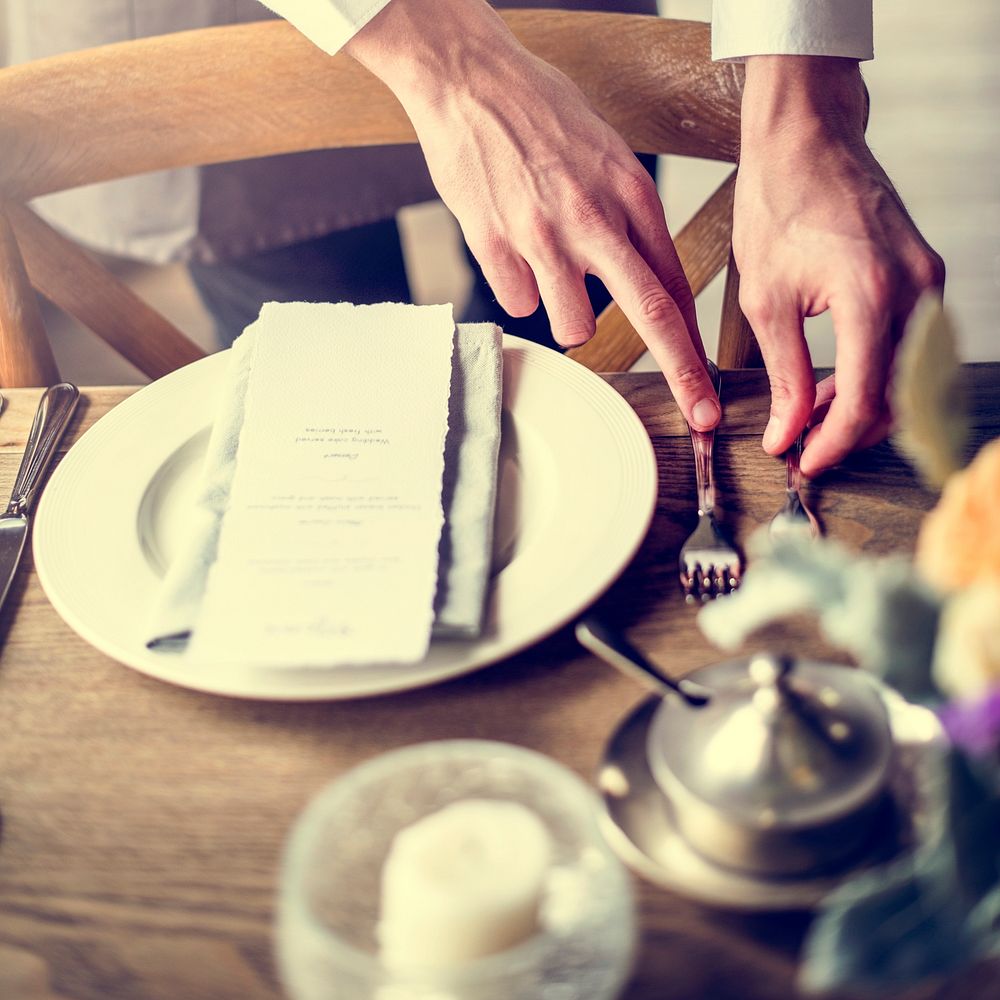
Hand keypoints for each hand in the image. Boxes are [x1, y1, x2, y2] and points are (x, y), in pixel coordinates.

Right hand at [345, 0, 720, 429]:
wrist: (468, 79)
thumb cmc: (539, 111)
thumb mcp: (606, 153)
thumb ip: (628, 216)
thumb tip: (645, 277)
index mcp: (630, 193)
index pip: (676, 283)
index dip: (695, 341)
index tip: (708, 381)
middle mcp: (594, 219)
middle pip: (652, 313)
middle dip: (682, 374)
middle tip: (699, 414)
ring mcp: (543, 236)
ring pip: (574, 325)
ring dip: (569, 318)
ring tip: (551, 274)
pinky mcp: (495, 245)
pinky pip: (518, 304)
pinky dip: (519, 290)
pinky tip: (511, 249)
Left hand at [734, 56, 944, 475]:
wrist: (805, 140)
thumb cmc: (778, 206)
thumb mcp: (767, 301)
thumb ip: (785, 376)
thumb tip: (786, 433)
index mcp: (871, 295)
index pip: (864, 401)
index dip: (832, 443)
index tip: (800, 461)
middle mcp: (914, 290)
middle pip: (896, 396)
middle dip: (848, 431)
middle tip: (801, 444)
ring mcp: (928, 280)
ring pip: (906, 376)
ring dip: (862, 405)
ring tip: (808, 415)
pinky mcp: (925, 273)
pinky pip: (908, 346)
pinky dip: (874, 373)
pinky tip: (833, 381)